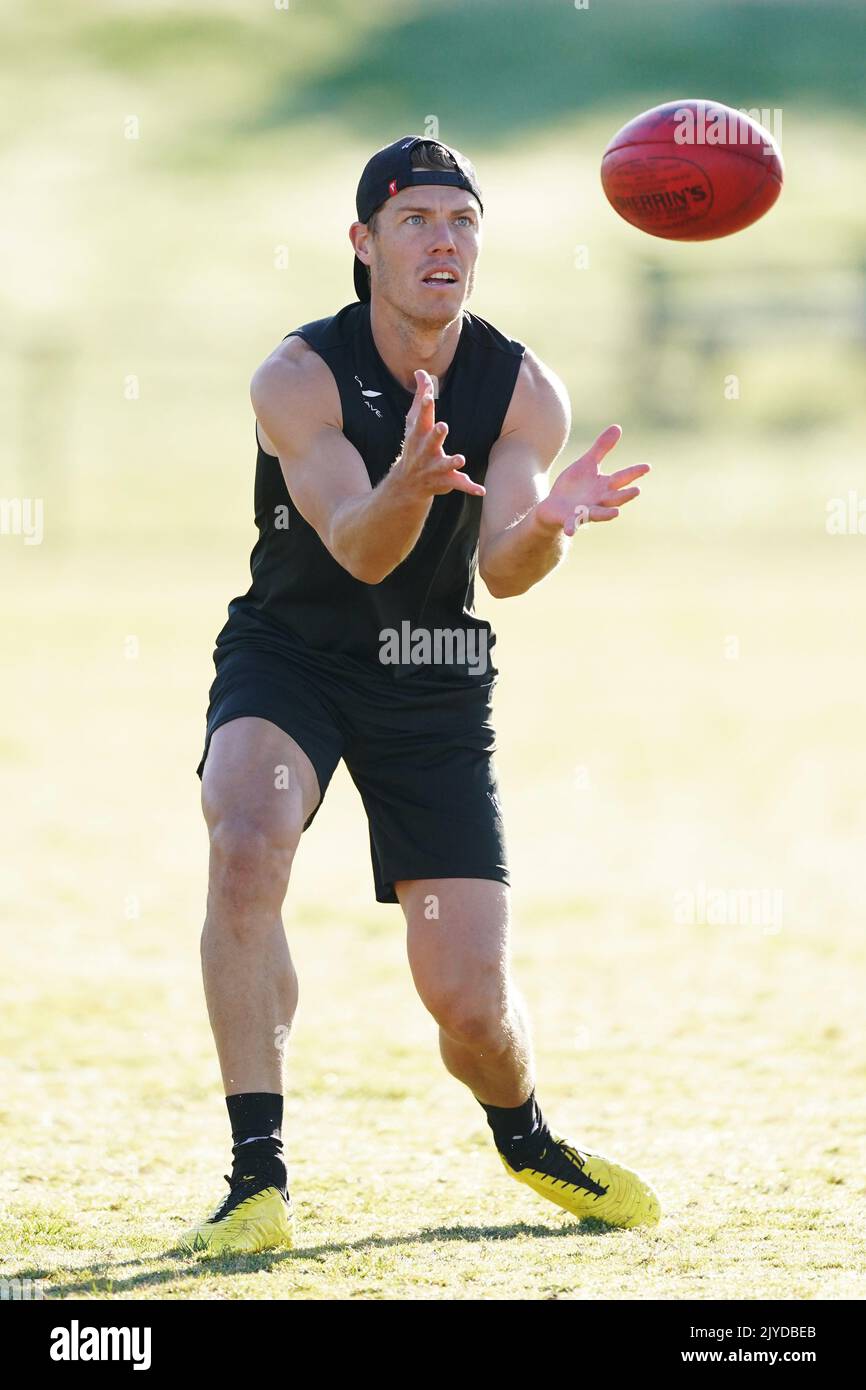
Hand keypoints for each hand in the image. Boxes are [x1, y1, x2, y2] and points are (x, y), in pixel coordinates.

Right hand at [394, 369, 485, 498]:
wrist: (407, 483)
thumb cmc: (414, 444)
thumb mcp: (414, 421)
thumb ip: (421, 396)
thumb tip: (421, 372)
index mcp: (419, 434)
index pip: (422, 417)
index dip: (425, 406)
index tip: (430, 395)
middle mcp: (425, 450)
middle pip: (431, 441)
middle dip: (436, 435)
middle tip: (443, 426)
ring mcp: (434, 467)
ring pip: (443, 465)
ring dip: (451, 462)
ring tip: (461, 459)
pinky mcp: (445, 481)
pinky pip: (458, 484)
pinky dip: (469, 487)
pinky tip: (482, 490)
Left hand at [536, 425, 648, 536]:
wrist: (554, 506)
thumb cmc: (574, 485)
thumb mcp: (587, 463)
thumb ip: (602, 448)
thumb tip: (618, 427)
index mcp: (604, 486)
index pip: (622, 478)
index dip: (634, 473)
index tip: (647, 466)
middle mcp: (599, 501)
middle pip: (615, 498)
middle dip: (625, 496)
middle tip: (637, 490)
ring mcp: (586, 511)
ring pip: (598, 514)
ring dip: (606, 515)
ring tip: (616, 514)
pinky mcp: (570, 519)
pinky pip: (573, 524)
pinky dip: (573, 527)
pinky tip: (572, 531)